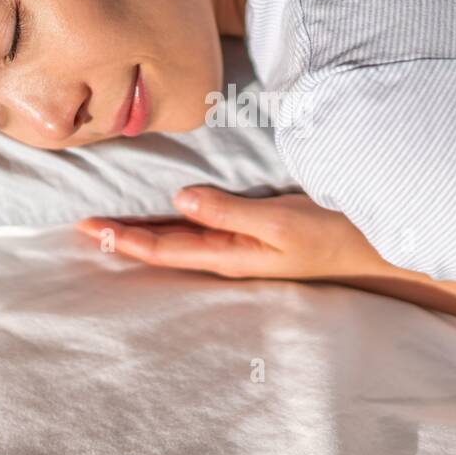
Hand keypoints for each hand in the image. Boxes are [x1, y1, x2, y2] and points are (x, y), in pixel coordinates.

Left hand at [74, 187, 391, 280]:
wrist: (376, 249)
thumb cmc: (332, 234)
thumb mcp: (280, 221)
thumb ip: (229, 211)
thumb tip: (178, 199)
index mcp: (229, 255)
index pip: (163, 249)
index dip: (121, 238)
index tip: (85, 225)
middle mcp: (228, 254)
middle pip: (163, 248)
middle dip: (121, 238)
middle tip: (79, 223)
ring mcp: (240, 247)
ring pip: (179, 240)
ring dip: (144, 229)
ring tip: (109, 217)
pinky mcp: (253, 234)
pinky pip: (200, 228)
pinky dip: (173, 220)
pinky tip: (165, 210)